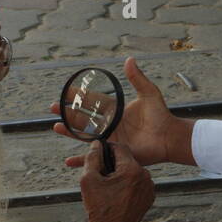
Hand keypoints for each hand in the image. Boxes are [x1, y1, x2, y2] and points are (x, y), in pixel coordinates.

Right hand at [52, 57, 188, 167]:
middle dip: (68, 112)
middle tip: (53, 107)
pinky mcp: (113, 153)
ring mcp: (110, 139)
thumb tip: (129, 59)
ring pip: (85, 135)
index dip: (79, 95)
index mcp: (114, 110)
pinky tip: (69, 162)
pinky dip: (82, 161)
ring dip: (70, 132)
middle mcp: (109, 124)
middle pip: (84, 117)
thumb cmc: (161, 116)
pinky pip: (95, 158)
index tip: (65, 91)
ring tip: (56, 127)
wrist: (168, 138)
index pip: (92, 101)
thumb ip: (137, 79)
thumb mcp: (149, 94)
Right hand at [79, 140, 154, 221]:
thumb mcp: (88, 179)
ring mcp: (149, 188)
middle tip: (100, 173)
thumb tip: (97, 144)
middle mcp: (146, 177)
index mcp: (132, 170)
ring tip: (107, 186)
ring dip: (121, 174)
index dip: (106, 149)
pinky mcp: (149, 198)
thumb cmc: (98, 208)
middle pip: (127, 160)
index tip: (97, 155)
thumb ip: (92, 157)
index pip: (120, 147)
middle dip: (113, 164)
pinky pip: (138, 184)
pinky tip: (116, 194)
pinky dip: (127, 185)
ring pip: (133, 172)